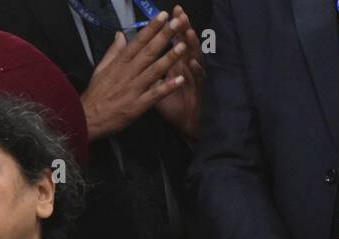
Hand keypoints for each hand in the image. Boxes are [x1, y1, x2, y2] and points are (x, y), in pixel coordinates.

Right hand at [81, 12, 188, 139]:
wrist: (87, 119)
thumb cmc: (96, 94)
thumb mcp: (101, 69)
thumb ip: (113, 51)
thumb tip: (120, 34)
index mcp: (119, 63)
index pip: (138, 41)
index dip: (151, 28)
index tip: (163, 16)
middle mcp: (127, 73)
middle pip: (149, 52)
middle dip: (164, 36)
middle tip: (178, 23)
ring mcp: (133, 89)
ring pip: (154, 71)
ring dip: (169, 58)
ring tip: (183, 46)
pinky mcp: (137, 106)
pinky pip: (155, 95)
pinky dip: (167, 87)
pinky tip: (180, 79)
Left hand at [153, 6, 205, 138]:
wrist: (182, 124)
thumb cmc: (170, 104)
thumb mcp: (156, 84)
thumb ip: (150, 67)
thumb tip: (141, 52)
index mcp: (176, 65)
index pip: (173, 42)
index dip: (170, 28)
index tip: (167, 12)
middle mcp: (186, 68)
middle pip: (186, 45)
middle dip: (183, 29)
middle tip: (181, 14)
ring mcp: (193, 79)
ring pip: (194, 59)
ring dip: (192, 47)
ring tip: (188, 33)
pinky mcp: (197, 92)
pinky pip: (197, 81)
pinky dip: (195, 72)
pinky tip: (192, 63)